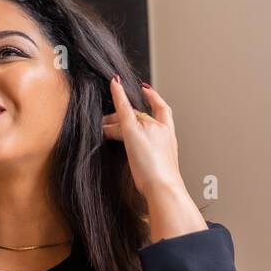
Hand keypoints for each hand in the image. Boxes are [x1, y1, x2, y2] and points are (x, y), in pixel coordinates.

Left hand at [103, 78, 206, 238]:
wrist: (164, 187)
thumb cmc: (162, 185)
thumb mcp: (159, 169)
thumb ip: (152, 159)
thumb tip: (141, 160)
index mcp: (170, 137)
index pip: (164, 111)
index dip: (155, 99)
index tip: (147, 89)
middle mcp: (162, 128)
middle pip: (139, 115)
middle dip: (124, 116)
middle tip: (108, 123)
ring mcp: (148, 127)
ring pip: (127, 117)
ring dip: (112, 121)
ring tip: (100, 127)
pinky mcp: (133, 130)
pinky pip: (124, 107)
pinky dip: (118, 94)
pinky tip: (113, 83)